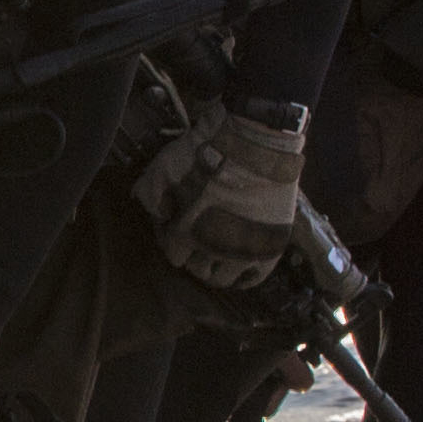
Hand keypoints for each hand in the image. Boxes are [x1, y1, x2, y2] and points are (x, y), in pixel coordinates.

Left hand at [131, 99, 312, 295]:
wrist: (254, 142)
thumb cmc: (204, 153)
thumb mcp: (162, 171)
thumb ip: (150, 197)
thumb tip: (154, 214)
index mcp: (184, 233)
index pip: (174, 255)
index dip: (173, 241)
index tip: (177, 227)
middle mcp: (213, 249)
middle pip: (197, 270)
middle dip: (193, 256)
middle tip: (198, 238)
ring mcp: (244, 251)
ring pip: (223, 279)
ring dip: (216, 268)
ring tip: (217, 252)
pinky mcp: (271, 246)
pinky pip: (255, 278)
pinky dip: (244, 276)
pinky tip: (239, 267)